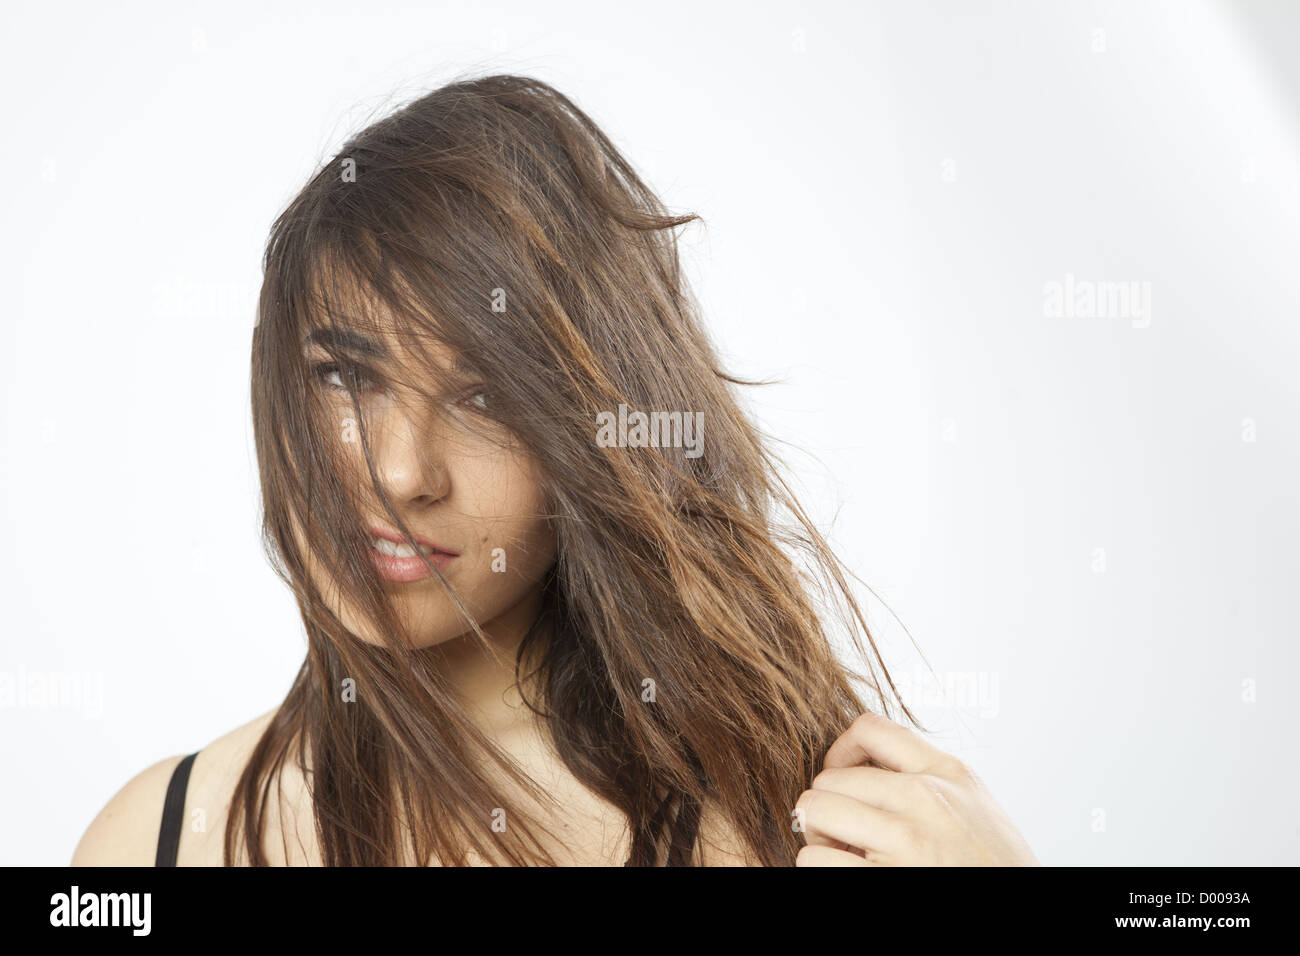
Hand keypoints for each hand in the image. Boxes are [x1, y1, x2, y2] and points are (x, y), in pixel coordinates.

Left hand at [794, 710, 1040, 865]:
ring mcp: (904, 841)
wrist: (1024, 915)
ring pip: (813, 811)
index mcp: (947, 773)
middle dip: (828, 807)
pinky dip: (819, 867)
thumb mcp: (974, 803)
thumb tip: (865, 764)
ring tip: (842, 853)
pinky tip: (846, 873)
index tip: (844, 776)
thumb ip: (928, 776)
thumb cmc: (995, 866)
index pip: (869, 728)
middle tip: (845, 833)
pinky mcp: (881, 880)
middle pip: (829, 778)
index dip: (841, 750)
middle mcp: (924, 799)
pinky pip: (813, 860)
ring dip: (818, 838)